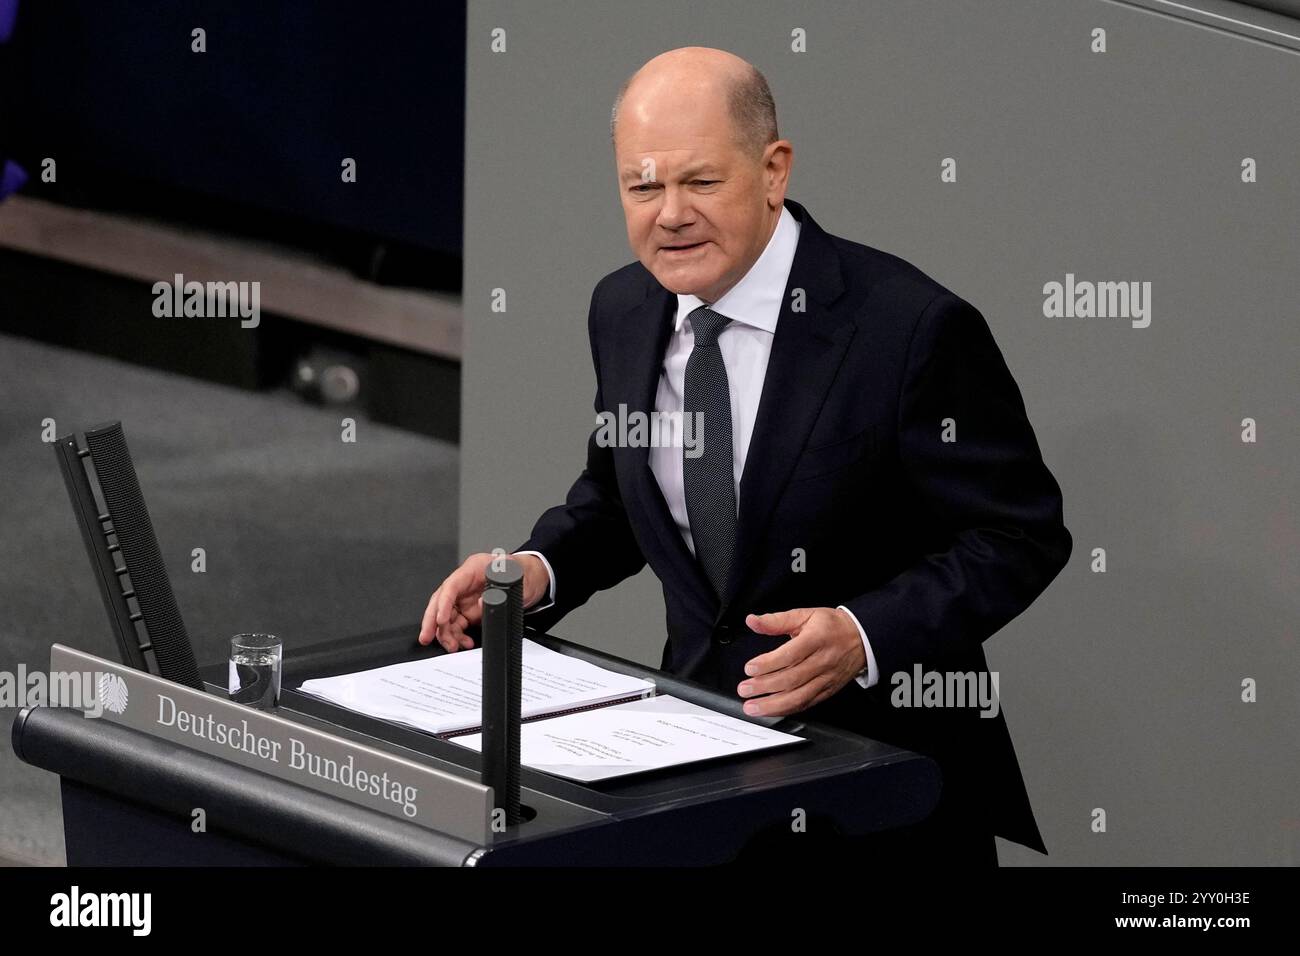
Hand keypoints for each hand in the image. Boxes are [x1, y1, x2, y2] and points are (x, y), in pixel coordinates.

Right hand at [417, 552, 549, 651]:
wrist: (534, 580)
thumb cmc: (524, 573)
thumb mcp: (516, 578)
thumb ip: (499, 590)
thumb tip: (481, 604)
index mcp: (473, 568)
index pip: (451, 586)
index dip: (443, 603)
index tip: (441, 619)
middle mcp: (465, 583)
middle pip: (441, 601)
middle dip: (432, 621)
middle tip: (426, 637)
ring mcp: (466, 598)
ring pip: (447, 616)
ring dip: (446, 633)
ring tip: (452, 646)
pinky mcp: (470, 611)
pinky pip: (458, 625)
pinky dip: (457, 636)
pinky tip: (463, 643)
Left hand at [738, 607, 865, 716]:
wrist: (861, 638)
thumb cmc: (831, 626)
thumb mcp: (805, 615)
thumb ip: (776, 620)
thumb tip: (753, 621)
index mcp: (816, 639)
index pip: (790, 655)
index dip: (768, 664)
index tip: (750, 668)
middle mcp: (822, 661)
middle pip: (792, 679)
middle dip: (765, 687)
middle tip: (745, 689)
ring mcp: (826, 679)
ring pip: (799, 697)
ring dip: (773, 705)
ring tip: (753, 707)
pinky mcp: (827, 691)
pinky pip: (806, 703)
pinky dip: (787, 709)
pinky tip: (771, 710)